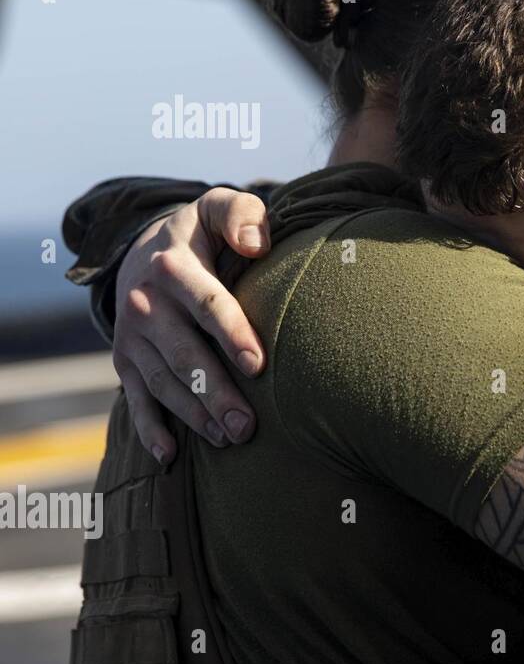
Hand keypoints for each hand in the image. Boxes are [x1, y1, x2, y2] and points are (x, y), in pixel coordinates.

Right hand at [113, 188, 270, 461]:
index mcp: (172, 267)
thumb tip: (257, 243)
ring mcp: (131, 337)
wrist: (144, 247)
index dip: (233, 334)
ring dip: (194, 416)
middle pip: (185, 355)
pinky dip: (149, 429)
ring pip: (164, 383)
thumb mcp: (219, 207)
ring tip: (229, 439)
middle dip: (216, 393)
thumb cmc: (202, 233)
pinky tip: (170, 456)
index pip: (208, 304)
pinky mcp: (124, 361)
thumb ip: (242, 214)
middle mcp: (145, 304)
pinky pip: (135, 399)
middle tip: (248, 425)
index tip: (259, 364)